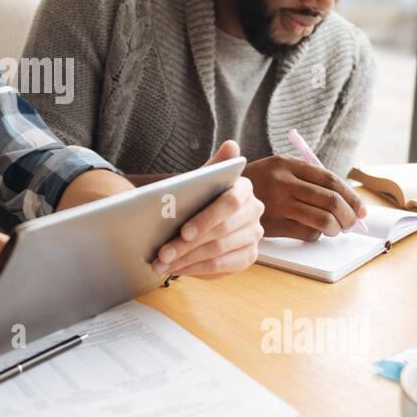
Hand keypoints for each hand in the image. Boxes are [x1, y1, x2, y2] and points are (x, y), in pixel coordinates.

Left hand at [149, 140, 263, 279]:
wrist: (198, 216)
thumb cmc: (197, 196)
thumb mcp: (200, 180)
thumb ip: (214, 166)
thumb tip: (231, 146)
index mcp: (245, 188)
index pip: (230, 203)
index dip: (206, 219)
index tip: (183, 232)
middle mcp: (255, 211)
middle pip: (221, 232)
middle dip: (187, 246)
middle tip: (162, 255)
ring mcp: (254, 235)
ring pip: (219, 252)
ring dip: (186, 261)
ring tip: (161, 264)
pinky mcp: (249, 256)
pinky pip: (222, 267)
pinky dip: (196, 270)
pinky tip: (176, 270)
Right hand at [243, 154, 366, 241]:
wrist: (217, 198)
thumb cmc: (257, 185)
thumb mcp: (276, 169)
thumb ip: (306, 178)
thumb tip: (348, 199)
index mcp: (286, 163)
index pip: (330, 180)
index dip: (351, 196)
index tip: (361, 208)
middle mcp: (282, 182)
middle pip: (331, 200)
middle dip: (349, 215)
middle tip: (353, 223)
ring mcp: (276, 204)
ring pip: (322, 219)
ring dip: (336, 228)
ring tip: (336, 230)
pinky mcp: (271, 225)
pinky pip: (306, 233)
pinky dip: (316, 236)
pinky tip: (313, 233)